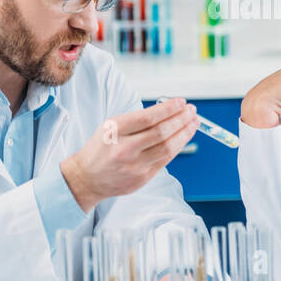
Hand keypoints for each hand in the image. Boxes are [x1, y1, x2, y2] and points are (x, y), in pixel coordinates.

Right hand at [59, 98, 199, 210]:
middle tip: (192, 111)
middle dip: (181, 119)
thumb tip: (169, 111)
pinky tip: (183, 137)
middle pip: (161, 132)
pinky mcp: (142, 178)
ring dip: (184, 133)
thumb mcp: (111, 126)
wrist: (87, 178)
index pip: (148, 117)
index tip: (181, 102)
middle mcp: (125, 148)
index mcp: (115, 130)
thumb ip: (137, 120)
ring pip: (167, 147)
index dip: (169, 109)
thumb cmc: (102, 148)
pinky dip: (177, 147)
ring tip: (193, 123)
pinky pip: (165, 160)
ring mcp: (134, 165)